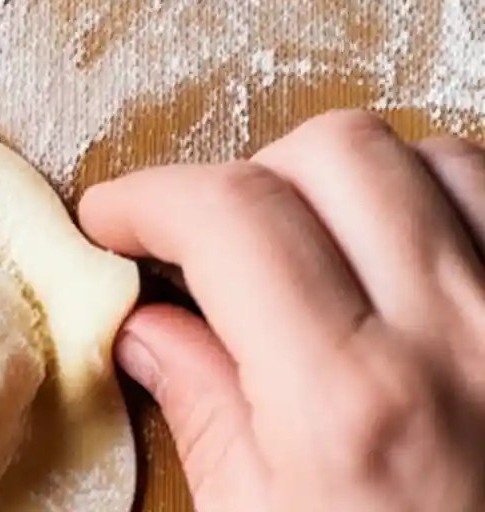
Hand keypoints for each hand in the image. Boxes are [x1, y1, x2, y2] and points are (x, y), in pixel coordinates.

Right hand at [80, 110, 484, 511]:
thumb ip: (207, 414)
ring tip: (314, 247)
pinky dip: (442, 201)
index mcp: (349, 404)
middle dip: (247, 177)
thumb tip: (148, 329)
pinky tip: (404, 261)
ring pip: (432, 155)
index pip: (230, 216)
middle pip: (333, 150)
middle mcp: (455, 341)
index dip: (148, 196)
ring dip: (351, 182)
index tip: (115, 218)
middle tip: (213, 242)